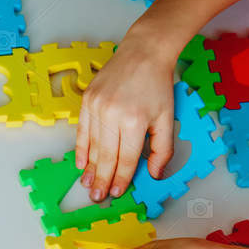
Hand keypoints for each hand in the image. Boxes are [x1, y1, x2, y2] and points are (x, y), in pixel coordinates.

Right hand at [75, 46, 176, 200]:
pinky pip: (82, 131)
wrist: (143, 52)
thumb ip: (162, 149)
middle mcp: (113, 114)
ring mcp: (98, 106)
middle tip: (97, 197)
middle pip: (106, 156)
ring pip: (93, 146)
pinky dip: (81, 150)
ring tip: (87, 185)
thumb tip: (155, 173)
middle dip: (102, 180)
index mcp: (135, 121)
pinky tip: (81, 164)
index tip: (116, 192)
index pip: (126, 158)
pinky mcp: (88, 100)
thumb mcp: (167, 118)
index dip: (121, 178)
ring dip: (90, 169)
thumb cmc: (157, 84)